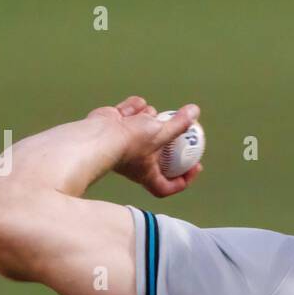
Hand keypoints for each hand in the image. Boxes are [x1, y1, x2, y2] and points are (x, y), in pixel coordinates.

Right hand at [88, 96, 204, 197]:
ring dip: (148, 117)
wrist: (98, 134)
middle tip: (176, 125)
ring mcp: (123, 142)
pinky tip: (131, 108)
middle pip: (158, 151)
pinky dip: (132, 108)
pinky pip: (128, 114)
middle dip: (167, 136)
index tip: (195, 166)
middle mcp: (135, 160)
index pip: (166, 186)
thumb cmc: (127, 144)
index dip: (183, 179)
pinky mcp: (113, 126)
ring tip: (148, 114)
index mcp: (147, 173)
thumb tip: (194, 112)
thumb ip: (179, 124)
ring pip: (143, 127)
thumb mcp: (161, 134)